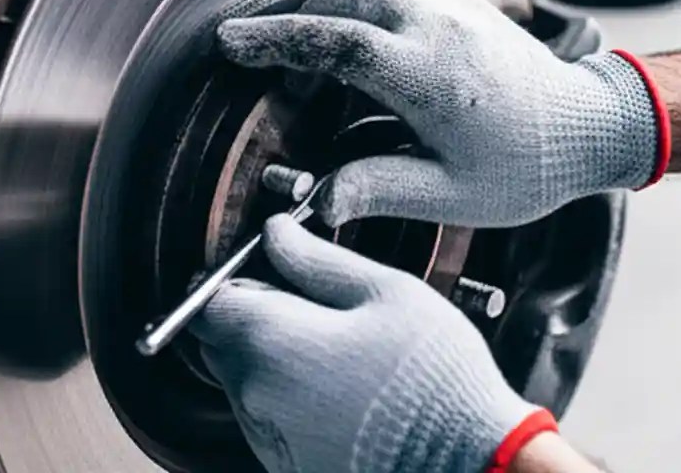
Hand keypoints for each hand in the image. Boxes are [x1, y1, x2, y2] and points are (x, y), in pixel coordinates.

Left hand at [192, 214, 543, 472]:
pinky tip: (342, 391)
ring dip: (273, 360)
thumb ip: (317, 260)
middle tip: (313, 306)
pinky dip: (291, 399)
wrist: (472, 463)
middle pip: (219, 342)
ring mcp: (270, 440)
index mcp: (272, 343)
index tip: (267, 267)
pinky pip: (268, 420)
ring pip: (243, 382)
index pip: (208, 301)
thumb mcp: (387, 293)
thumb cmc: (437, 380)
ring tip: (339, 352)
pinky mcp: (289, 467)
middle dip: (252, 317)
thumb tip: (277, 231)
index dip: (233, 276)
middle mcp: (256, 398)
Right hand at [217, 0, 662, 227]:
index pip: (336, 43)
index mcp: (431, 76)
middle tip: (272, 72)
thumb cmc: (522, 167)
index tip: (230, 43)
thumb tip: (318, 201)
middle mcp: (437, 23)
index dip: (276, 40)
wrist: (586, 124)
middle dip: (291, 25)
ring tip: (303, 44)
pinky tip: (343, 11)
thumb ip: (379, 188)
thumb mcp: (450, 195)